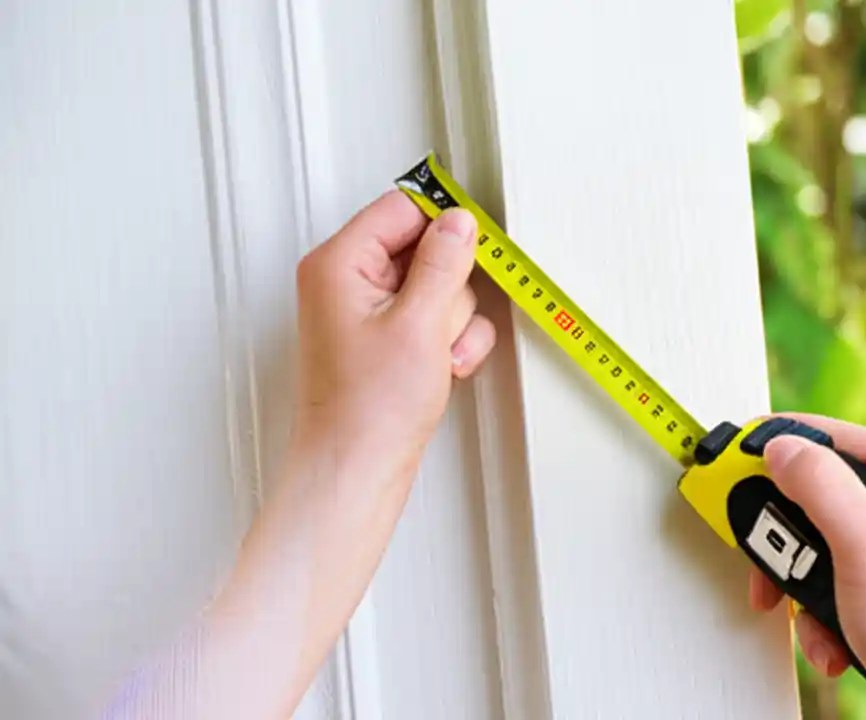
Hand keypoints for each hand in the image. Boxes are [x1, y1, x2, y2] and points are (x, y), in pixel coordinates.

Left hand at [294, 192, 494, 481]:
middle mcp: (348, 283)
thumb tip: (459, 223)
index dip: (442, 224)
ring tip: (438, 355)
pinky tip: (444, 368)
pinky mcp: (390, 342)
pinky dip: (450, 343)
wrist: (358, 469)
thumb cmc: (367, 409)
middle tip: (440, 320)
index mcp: (339, 264)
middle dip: (450, 289)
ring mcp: (370, 314)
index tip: (472, 245)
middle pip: (426, 250)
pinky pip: (438, 321)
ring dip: (453, 323)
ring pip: (440, 289)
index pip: (401, 209)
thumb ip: (443, 263)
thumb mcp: (419, 322)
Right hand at [749, 413, 865, 718]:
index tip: (742, 451)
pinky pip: (828, 588)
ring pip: (816, 547)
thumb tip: (784, 450)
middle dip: (787, 537)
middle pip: (818, 496)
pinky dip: (818, 618)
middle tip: (768, 551)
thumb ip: (819, 485)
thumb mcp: (863, 541)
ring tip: (807, 610)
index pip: (837, 437)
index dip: (785, 442)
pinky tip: (831, 640)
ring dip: (800, 586)